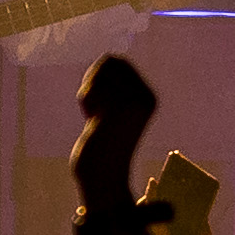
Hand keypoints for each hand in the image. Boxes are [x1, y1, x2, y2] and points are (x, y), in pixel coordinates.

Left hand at [68, 52, 163, 217]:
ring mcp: (130, 104)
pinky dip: (85, 99)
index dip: (99, 76)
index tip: (100, 101)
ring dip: (88, 91)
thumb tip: (109, 58)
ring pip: (98, 73)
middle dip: (93, 79)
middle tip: (94, 106)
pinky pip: (90, 89)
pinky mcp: (114, 112)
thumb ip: (114, 86)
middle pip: (108, 62)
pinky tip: (92, 119)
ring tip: (94, 114)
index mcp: (149, 97)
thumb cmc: (103, 143)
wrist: (103, 176)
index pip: (118, 61)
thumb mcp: (114, 110)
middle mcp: (144, 98)